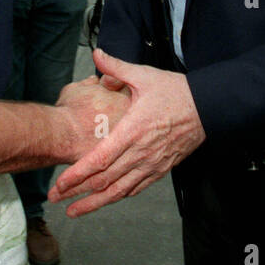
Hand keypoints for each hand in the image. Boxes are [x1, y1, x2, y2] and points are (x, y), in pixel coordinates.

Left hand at [48, 49, 205, 216]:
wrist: (208, 108)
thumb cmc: (176, 91)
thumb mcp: (144, 75)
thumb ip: (116, 67)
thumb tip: (96, 53)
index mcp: (132, 130)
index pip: (99, 159)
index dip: (77, 175)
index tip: (59, 184)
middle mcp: (141, 152)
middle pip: (105, 180)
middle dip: (78, 193)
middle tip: (56, 199)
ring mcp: (152, 164)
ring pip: (119, 190)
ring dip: (96, 202)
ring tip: (75, 211)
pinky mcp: (161, 169)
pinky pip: (136, 188)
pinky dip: (118, 196)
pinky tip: (105, 200)